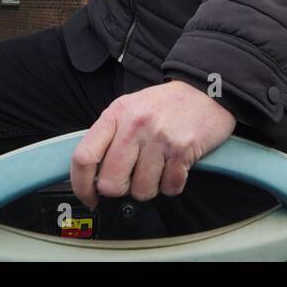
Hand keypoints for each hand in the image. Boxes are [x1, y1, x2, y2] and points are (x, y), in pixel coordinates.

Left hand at [70, 81, 236, 207]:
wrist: (205, 90)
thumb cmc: (165, 105)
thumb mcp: (129, 109)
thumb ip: (110, 137)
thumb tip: (92, 176)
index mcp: (116, 114)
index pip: (84, 157)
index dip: (81, 185)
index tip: (88, 196)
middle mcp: (134, 125)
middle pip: (111, 182)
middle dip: (121, 189)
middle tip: (131, 179)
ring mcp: (159, 138)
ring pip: (141, 190)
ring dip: (150, 188)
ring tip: (158, 168)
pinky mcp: (182, 149)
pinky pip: (169, 188)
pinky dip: (172, 185)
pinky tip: (175, 168)